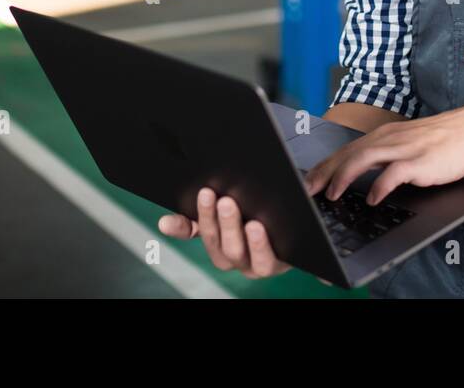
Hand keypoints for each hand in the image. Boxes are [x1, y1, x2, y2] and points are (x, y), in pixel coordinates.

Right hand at [157, 186, 291, 280]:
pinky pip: (266, 262)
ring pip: (238, 254)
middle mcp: (231, 255)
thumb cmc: (262, 204)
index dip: (180, 225)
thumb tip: (163, 224)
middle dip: (217, 221)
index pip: (191, 231)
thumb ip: (199, 213)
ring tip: (239, 213)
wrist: (300, 212)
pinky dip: (261, 247)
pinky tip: (258, 227)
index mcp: (216, 237)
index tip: (172, 214)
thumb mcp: (232, 202)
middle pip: (217, 242)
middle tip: (222, 199)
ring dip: (236, 233)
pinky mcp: (276, 264)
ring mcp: (252, 263)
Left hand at [303, 102, 463, 204]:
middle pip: (347, 154)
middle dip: (324, 172)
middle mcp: (389, 138)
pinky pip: (393, 173)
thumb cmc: (444, 140)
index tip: (308, 181)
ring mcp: (404, 148)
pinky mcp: (419, 161)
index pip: (347, 150)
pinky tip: (371, 199)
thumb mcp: (409, 144)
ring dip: (343, 177)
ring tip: (330, 194)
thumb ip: (388, 157)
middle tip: (307, 190)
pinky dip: (379, 187)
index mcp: (384, 135)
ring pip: (363, 159)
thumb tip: (367, 178)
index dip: (325, 166)